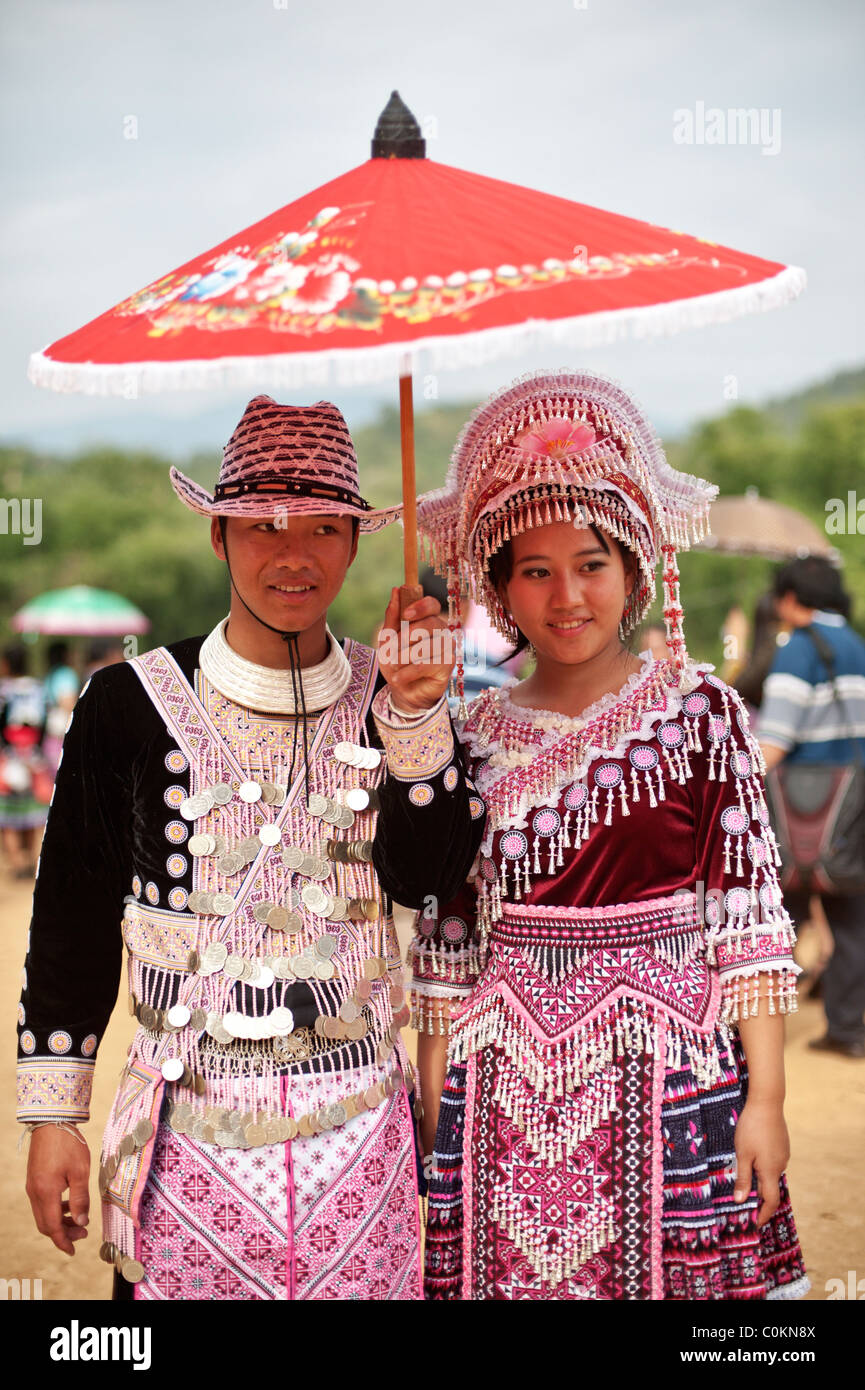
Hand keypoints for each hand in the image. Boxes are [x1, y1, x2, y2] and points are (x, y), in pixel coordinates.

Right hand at [26, 1125, 90, 1254]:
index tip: (73, 1250)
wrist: (51, 1122)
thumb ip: (80, 1199)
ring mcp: (32, 1187)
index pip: (52, 1227)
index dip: (63, 1241)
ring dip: (60, 1221)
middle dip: (63, 1233)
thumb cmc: (68, 1144)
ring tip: (80, 1218)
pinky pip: (42, 1203)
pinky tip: (69, 1203)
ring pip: (43, 1214)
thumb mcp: (79, 1171)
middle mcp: (35, 1193)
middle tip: (83, 1232)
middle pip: (46, 1224)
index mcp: (46, 1193)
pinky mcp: (34, 1180)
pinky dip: (54, 1209)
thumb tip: (81, 1222)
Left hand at [377, 586, 455, 713]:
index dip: (421, 606)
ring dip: (404, 656)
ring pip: (427, 645)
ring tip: (394, 665)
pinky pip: (427, 664)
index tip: (406, 614)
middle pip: (431, 623)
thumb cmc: (397, 661)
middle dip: (407, 636)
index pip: (432, 604)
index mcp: (428, 620)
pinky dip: (408, 672)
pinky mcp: (448, 666)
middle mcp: (442, 632)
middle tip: (392, 648)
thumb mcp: (388, 638)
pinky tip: (398, 678)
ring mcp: (447, 648)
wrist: (402, 691)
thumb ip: (393, 616)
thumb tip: (396, 590)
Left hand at [732, 1098, 789, 1226]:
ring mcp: (783, 1154)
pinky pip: (773, 1162)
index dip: (763, 1214)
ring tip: (746, 1184)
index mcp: (770, 1171)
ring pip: (771, 1174)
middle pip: (771, 1188)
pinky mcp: (783, 1145)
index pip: (770, 1201)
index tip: (755, 1223)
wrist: (767, 1102)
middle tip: (746, 1207)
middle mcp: (780, 1165)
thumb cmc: (751, 1128)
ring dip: (761, 1181)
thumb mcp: (743, 1154)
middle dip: (760, 1200)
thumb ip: (743, 1179)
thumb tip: (741, 1201)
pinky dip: (764, 1168)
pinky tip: (753, 1161)